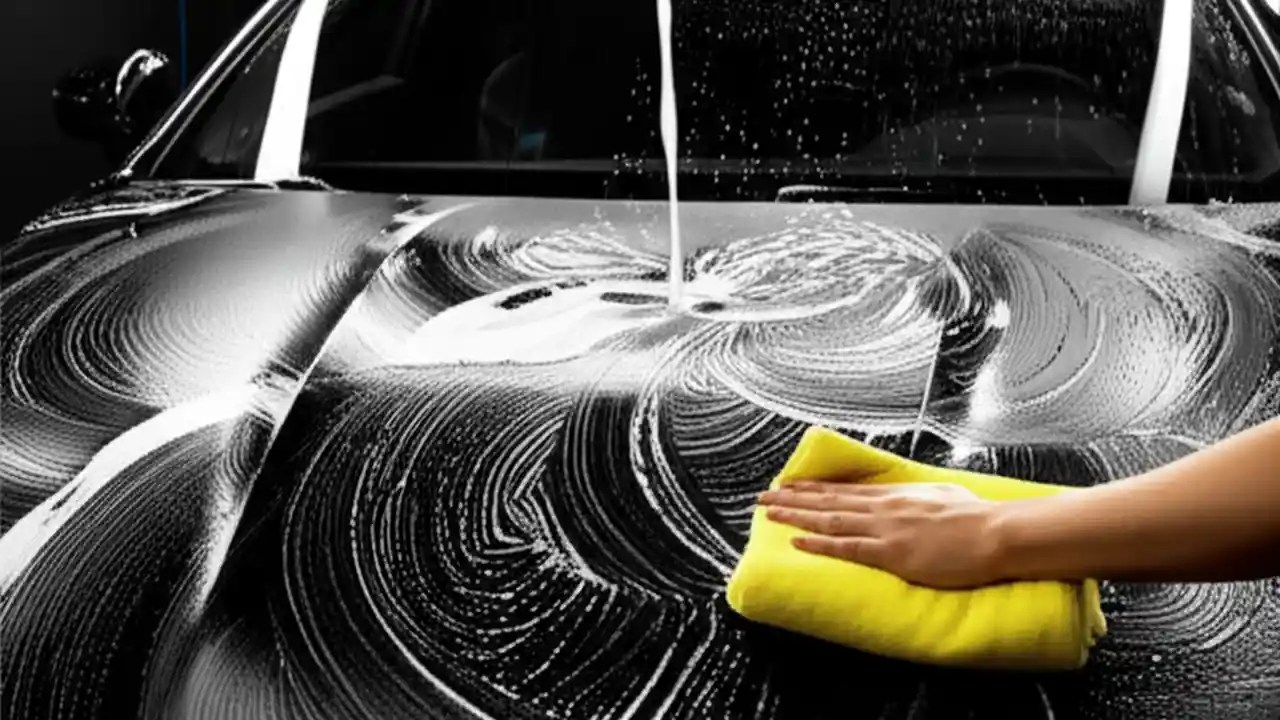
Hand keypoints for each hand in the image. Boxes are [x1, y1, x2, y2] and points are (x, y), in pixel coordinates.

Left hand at [757, 481, 1005, 588]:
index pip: (844, 490)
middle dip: (792, 499)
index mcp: (895, 495)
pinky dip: (819, 544)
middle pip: (828, 501)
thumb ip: (919, 497)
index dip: (813, 488)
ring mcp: (884, 529)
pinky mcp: (890, 553)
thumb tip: (913, 498)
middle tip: (763, 498)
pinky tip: (797, 542)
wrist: (994, 533)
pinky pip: (846, 548)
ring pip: (829, 520)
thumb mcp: (941, 494)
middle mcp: (883, 507)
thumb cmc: (976, 517)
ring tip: (769, 514)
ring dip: (796, 516)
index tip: (790, 486)